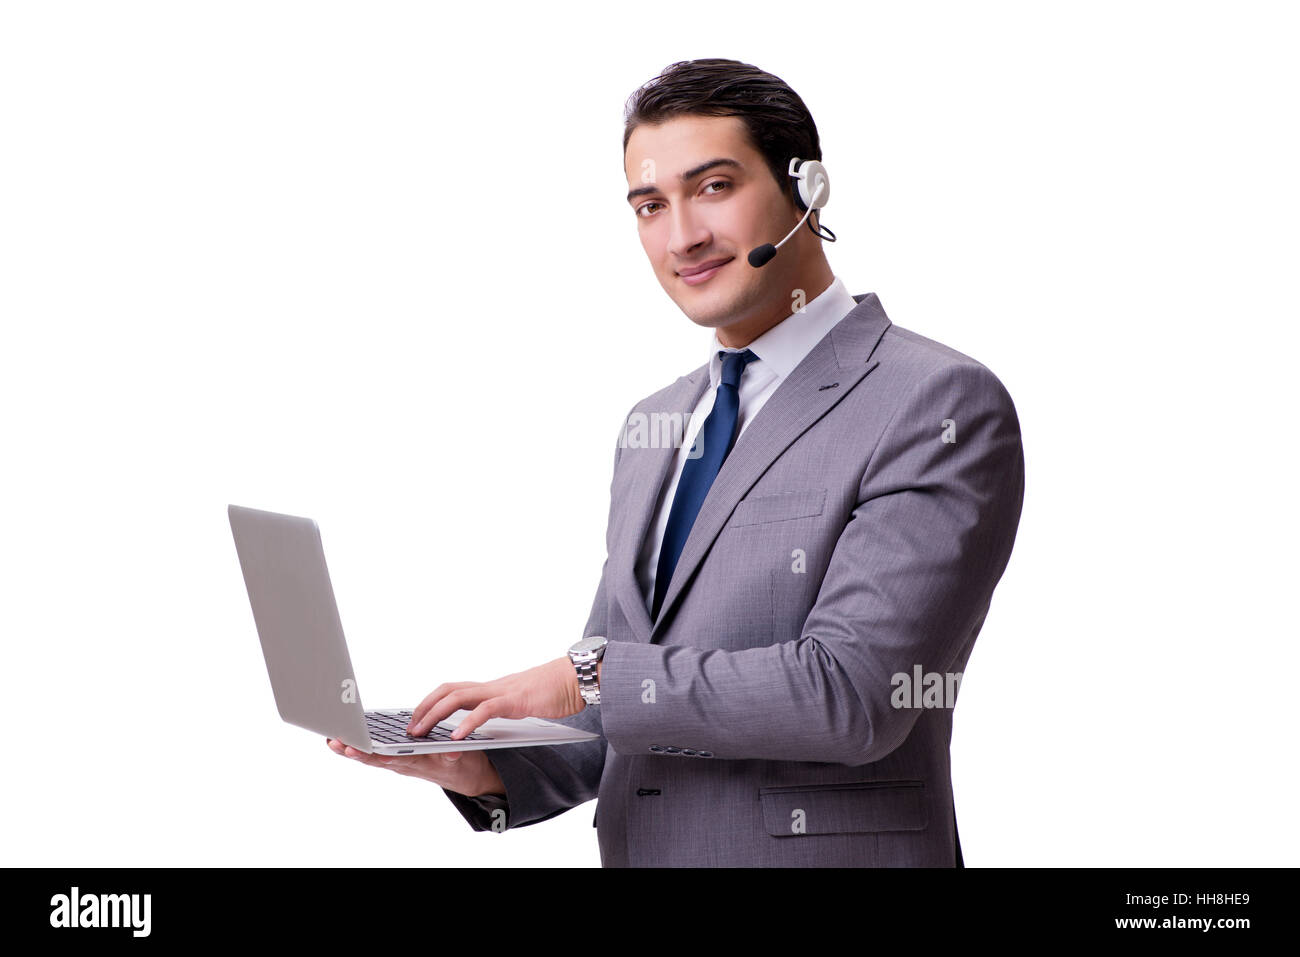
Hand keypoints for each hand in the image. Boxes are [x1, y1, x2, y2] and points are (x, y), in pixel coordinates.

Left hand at [324, 737, 505, 796]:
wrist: (465, 776)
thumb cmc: (461, 765)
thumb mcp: (462, 759)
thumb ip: (454, 755)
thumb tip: (453, 751)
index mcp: (417, 762)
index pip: (391, 758)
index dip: (374, 753)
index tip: (357, 748)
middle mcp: (404, 764)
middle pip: (376, 758)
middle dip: (355, 750)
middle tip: (336, 742)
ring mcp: (400, 762)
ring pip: (373, 757)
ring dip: (352, 749)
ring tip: (332, 741)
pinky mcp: (399, 757)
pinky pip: (377, 754)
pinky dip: (361, 747)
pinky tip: (345, 741)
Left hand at [405, 656, 584, 740]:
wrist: (578, 677)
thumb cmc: (554, 690)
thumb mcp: (521, 702)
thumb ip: (503, 708)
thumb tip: (489, 720)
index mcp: (492, 688)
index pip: (452, 689)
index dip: (430, 702)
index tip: (415, 719)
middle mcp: (491, 687)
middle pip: (447, 690)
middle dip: (424, 709)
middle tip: (409, 729)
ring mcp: (502, 692)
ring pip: (458, 697)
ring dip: (435, 715)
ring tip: (421, 733)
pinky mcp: (516, 700)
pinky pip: (485, 710)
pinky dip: (467, 723)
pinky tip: (456, 737)